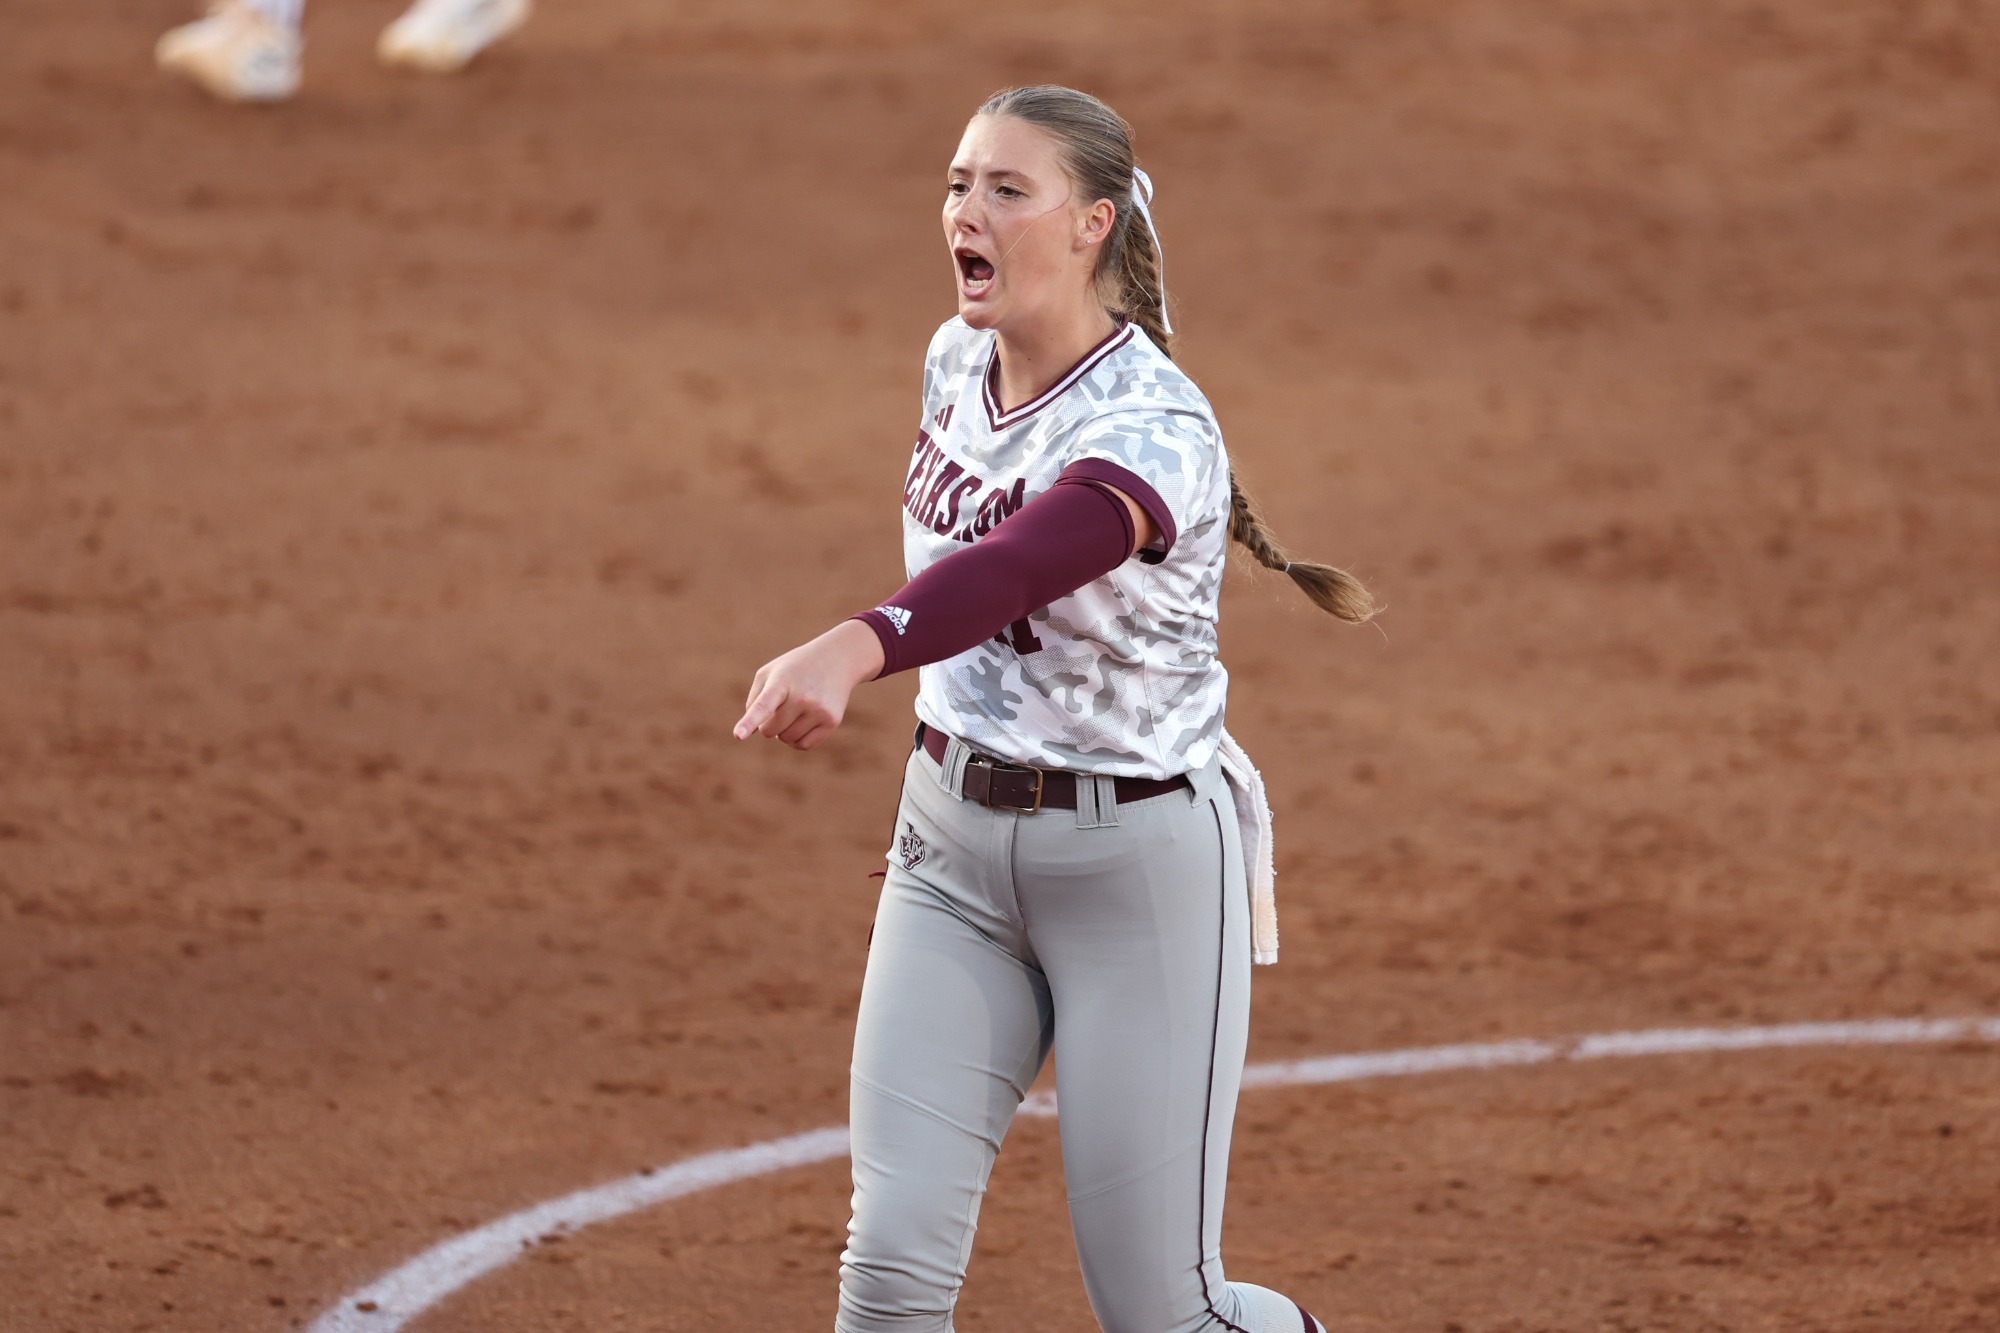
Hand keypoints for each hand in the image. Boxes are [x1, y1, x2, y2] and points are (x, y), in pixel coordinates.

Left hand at [733, 619, 886, 750]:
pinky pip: (803, 745)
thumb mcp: (770, 673)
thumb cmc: (795, 668)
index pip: (763, 706)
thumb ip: (754, 701)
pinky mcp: (832, 721)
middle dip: (768, 724)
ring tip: (793, 711)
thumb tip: (750, 733)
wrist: (836, 659)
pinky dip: (796, 740)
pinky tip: (801, 724)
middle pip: (770, 730)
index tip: (738, 735)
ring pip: (786, 739)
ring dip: (783, 732)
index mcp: (782, 681)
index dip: (749, 722)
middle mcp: (802, 696)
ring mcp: (819, 710)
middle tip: (779, 707)